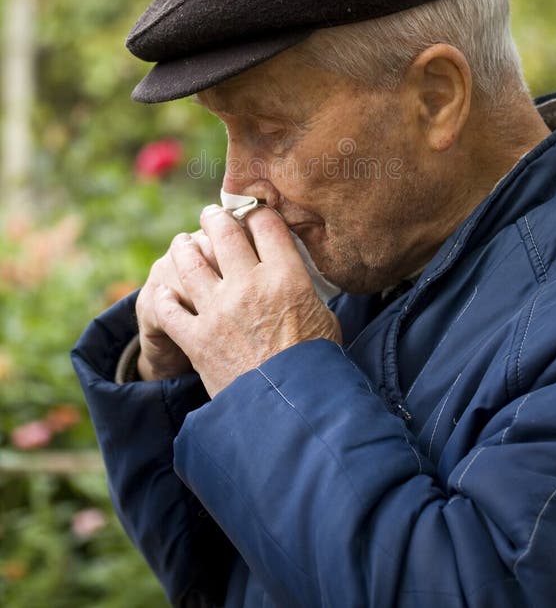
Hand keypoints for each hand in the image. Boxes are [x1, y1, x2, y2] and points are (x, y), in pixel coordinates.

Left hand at [149, 205, 341, 396]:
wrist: (290, 410)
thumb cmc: (316, 366)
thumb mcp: (325, 320)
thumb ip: (307, 294)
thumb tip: (302, 283)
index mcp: (285, 276)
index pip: (265, 225)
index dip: (257, 213)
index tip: (251, 213)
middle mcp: (248, 285)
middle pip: (224, 233)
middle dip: (215, 218)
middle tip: (211, 214)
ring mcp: (218, 310)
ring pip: (190, 263)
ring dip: (184, 248)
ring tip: (182, 242)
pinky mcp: (196, 338)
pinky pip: (170, 309)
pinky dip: (164, 298)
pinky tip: (164, 291)